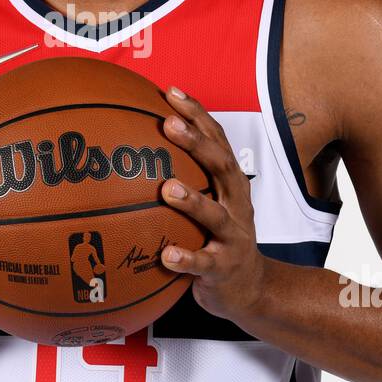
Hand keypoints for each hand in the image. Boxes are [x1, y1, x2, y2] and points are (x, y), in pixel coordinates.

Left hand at [158, 85, 268, 323]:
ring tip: (167, 188)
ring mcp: (233, 238)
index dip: (198, 115)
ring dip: (192, 200)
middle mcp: (236, 205)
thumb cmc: (217, 239)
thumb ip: (181, 177)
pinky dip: (186, 258)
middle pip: (222, 167)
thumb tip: (131, 149)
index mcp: (230, 185)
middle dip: (197, 143)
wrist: (249, 289)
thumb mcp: (208, 203)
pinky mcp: (224, 269)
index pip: (218, 141)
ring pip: (216, 215)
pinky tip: (165, 255)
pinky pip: (204, 263)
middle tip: (169, 125)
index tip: (170, 93)